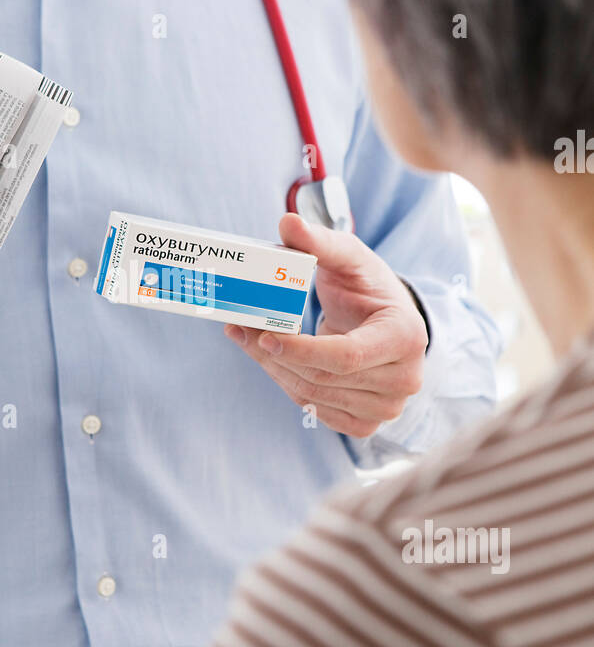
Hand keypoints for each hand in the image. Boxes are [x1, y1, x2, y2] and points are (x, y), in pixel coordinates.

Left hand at [224, 213, 427, 437]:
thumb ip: (319, 242)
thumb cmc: (368, 286)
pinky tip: (272, 358)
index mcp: (406, 337)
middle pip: (323, 377)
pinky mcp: (367, 423)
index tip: (263, 336)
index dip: (301, 350)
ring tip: (247, 336)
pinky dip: (287, 382)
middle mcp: (405, 379)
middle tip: (240, 326)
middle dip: (274, 354)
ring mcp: (388, 408)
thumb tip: (287, 223)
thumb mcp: (348, 258)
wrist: (386, 320)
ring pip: (313, 395)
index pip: (346, 356)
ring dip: (273, 368)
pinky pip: (314, 407)